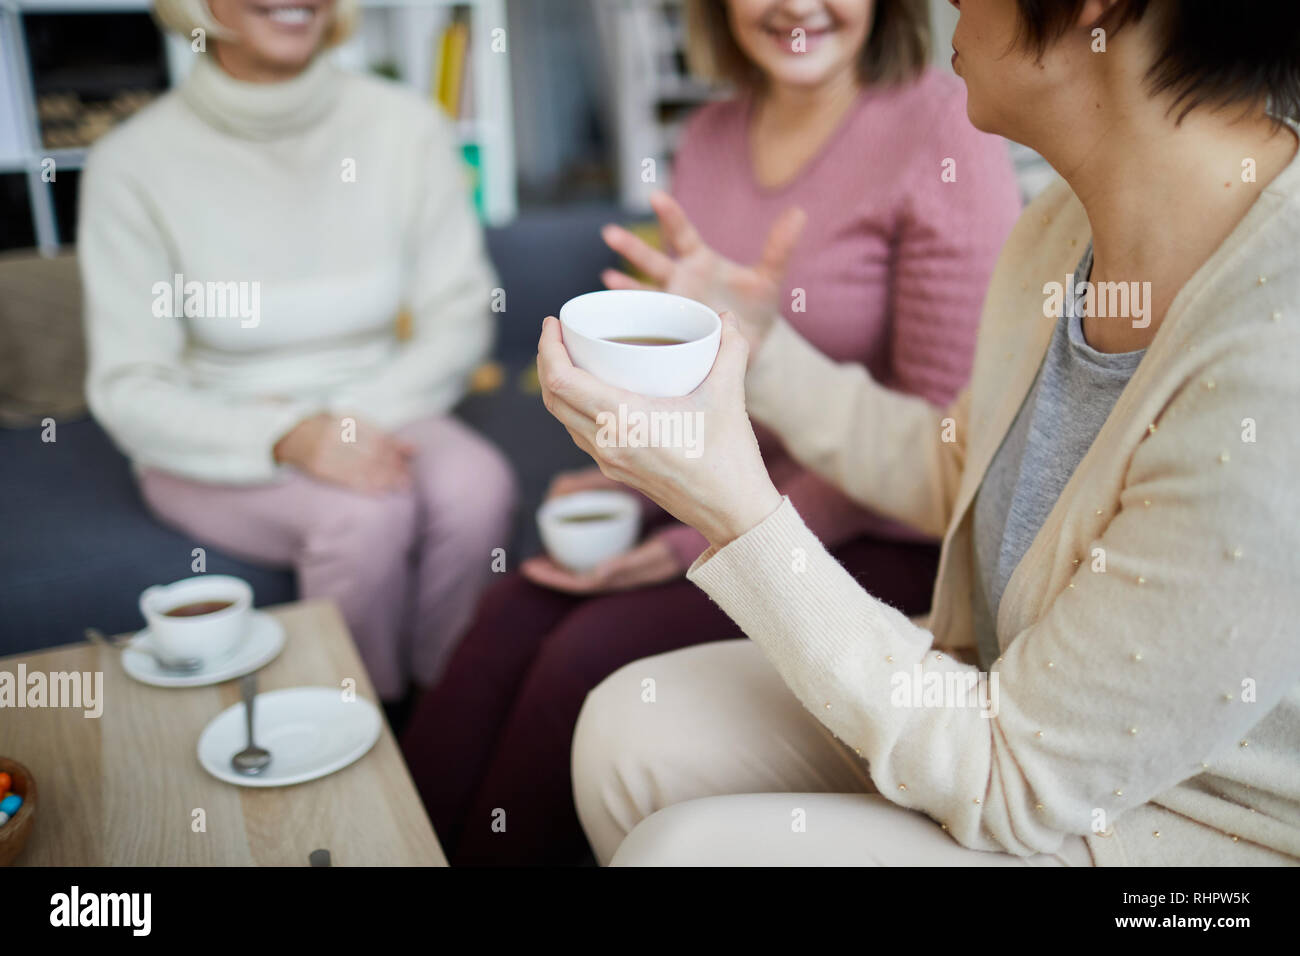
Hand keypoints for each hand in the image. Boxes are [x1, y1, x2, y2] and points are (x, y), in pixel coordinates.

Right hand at [273, 414, 414, 493]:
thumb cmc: (330, 429)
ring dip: (384, 479)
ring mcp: (327, 452)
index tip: (409, 462)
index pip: (379, 438)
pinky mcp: (320, 468)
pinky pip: (346, 479)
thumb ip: (383, 436)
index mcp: (348, 421)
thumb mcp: (355, 425)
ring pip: (362, 468)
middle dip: (393, 468)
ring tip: (400, 487)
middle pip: (373, 454)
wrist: (292, 434)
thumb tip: (413, 450)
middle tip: (408, 480)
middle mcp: (338, 435)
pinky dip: (366, 486)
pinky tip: (380, 492)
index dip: (396, 452)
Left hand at [520, 538, 681, 593]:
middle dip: (551, 574)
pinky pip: (593, 556)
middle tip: (527, 565)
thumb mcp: (656, 552)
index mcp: (622, 580)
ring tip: (541, 556)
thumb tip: (596, 574)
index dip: (554, 580)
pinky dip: (577, 550)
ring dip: (562, 563)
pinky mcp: (624, 557)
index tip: (530, 569)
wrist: (701, 541)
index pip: (580, 584)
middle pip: (577, 578)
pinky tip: (566, 540)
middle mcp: (618, 576)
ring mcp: (621, 568)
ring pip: (583, 568)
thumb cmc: (679, 547)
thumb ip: (628, 564)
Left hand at [537, 311, 781, 550]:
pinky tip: (593, 393)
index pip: (562, 381)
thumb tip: (727, 319)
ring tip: (570, 359)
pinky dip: (575, 408)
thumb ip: (731, 351)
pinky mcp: (618, 471)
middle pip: (553, 399)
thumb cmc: (729, 460)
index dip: (547, 348)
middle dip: (546, 362)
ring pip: (563, 419)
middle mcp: (608, 443)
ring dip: (557, 387)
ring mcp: (610, 460)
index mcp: (625, 421)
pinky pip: (580, 434)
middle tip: (557, 334)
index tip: (552, 323)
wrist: (733, 515)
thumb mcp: (730, 397)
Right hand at [600, 191, 803, 352]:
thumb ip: (779, 247)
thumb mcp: (769, 279)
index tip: (655, 196)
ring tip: (605, 276)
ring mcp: (672, 306)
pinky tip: (616, 311)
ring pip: (644, 289)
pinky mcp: (669, 330)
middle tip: (609, 233)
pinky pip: (646, 322)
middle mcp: (680, 280)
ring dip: (623, 283)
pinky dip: (631, 315)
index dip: (669, 215)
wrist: (752, 349)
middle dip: (632, 247)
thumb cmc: (757, 311)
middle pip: (653, 259)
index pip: (682, 233)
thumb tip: (800, 213)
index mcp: (700, 262)